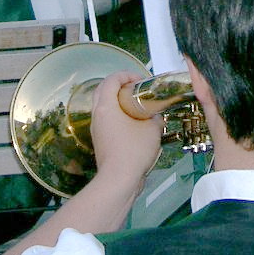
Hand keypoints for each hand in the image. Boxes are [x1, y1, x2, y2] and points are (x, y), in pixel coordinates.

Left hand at [90, 72, 162, 187]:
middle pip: (102, 89)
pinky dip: (115, 113)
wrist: (119, 179)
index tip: (140, 80)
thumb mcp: (153, 130)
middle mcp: (97, 114)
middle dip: (118, 84)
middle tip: (135, 88)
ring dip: (116, 99)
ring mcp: (96, 128)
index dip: (126, 75)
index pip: (111, 80)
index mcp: (106, 106)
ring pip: (102, 105)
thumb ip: (156, 118)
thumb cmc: (134, 151)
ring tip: (134, 104)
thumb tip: (157, 116)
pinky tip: (130, 121)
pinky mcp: (99, 139)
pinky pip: (104, 118)